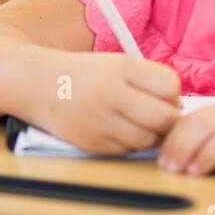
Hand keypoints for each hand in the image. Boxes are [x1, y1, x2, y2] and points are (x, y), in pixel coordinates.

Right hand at [33, 51, 181, 154]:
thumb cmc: (83, 74)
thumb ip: (147, 81)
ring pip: (147, 139)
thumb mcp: (115, 64)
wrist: (36, 84)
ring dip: (149, 135)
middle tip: (159, 117)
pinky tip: (116, 130)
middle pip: (164, 118)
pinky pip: (126, 150)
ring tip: (136, 123)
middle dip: (169, 121)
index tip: (164, 97)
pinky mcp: (91, 142)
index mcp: (121, 67)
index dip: (173, 95)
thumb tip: (178, 108)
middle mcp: (111, 93)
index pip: (170, 86)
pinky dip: (128, 144)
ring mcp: (100, 120)